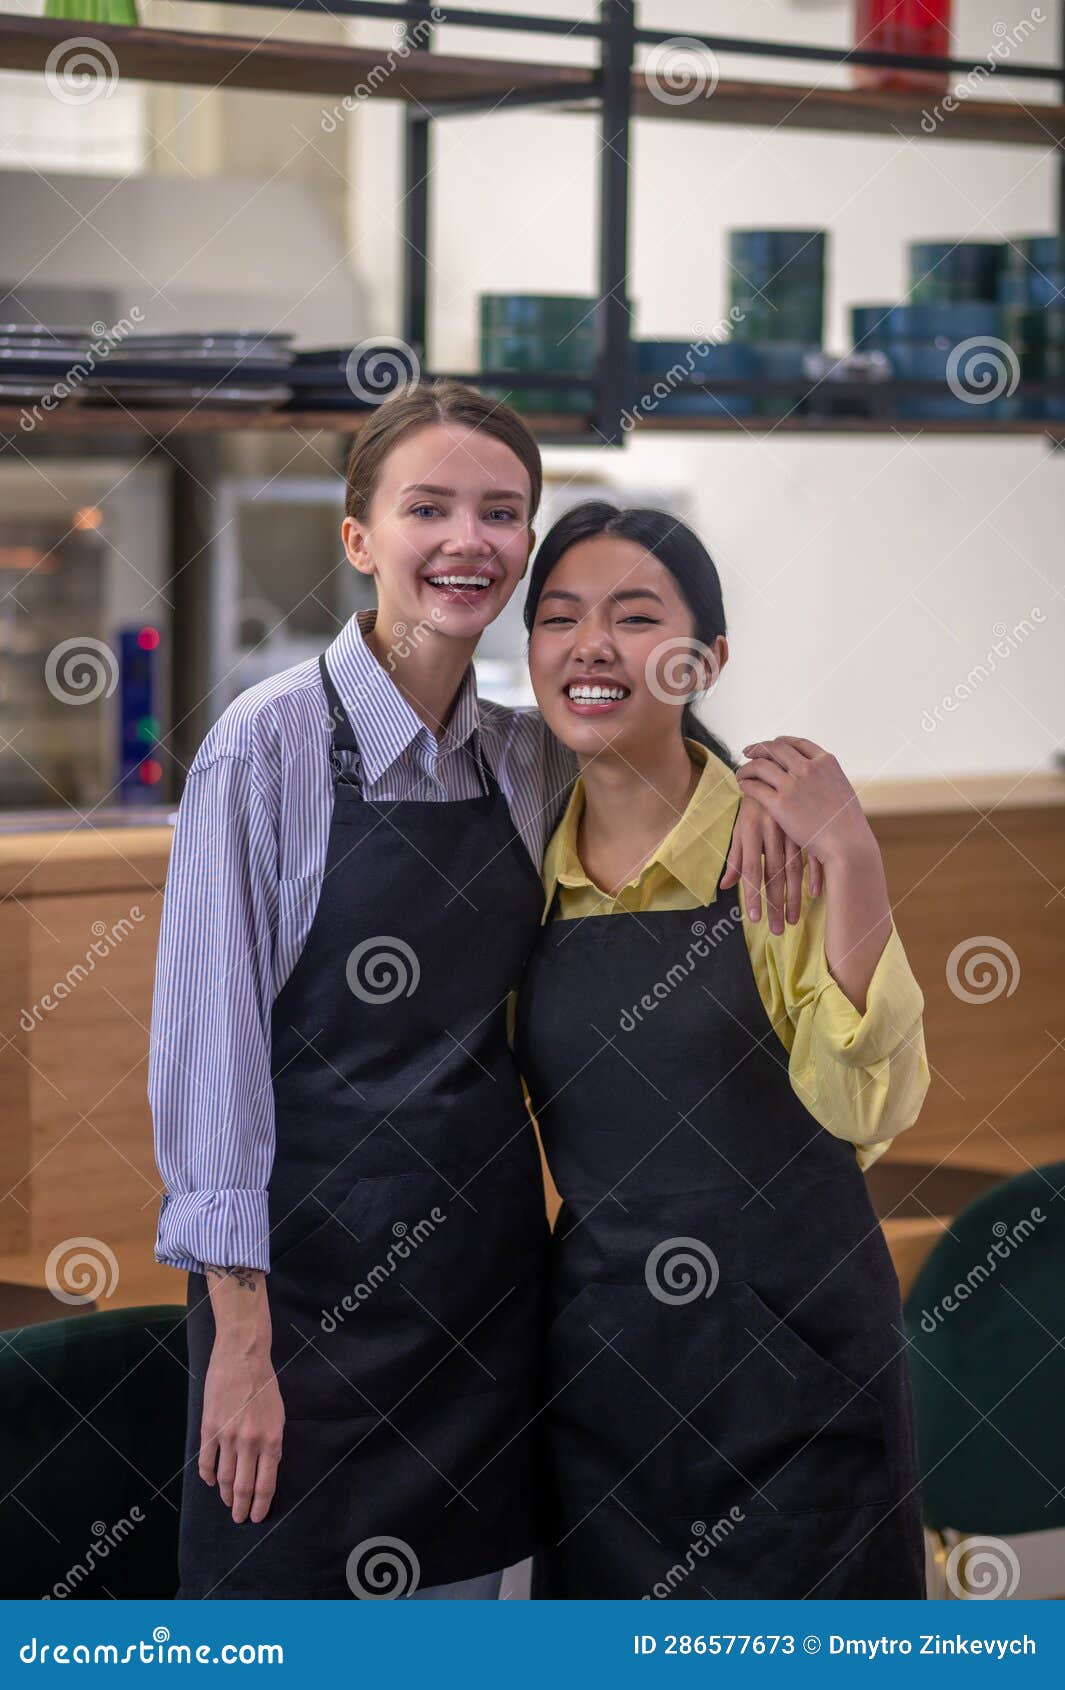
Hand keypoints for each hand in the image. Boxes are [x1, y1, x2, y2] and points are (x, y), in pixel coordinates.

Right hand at [199, 1337, 284, 1523]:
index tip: (257, 1517)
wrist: (243, 1355)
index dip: (260, 1506)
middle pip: (244, 1488)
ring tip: (228, 1503)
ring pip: (224, 1479)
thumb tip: (268, 1466)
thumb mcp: (278, 1414)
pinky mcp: (209, 1428)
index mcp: (271, 1440)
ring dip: (226, 1495)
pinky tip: (211, 1482)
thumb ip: (272, 1442)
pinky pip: (206, 1461)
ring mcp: (227, 1436)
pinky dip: (208, 1476)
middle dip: (242, 1508)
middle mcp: (250, 1442)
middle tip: (240, 1518)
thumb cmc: (264, 1382)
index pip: (266, 1485)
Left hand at [720, 782, 822, 933]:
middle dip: (775, 904)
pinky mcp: (807, 826)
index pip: (750, 870)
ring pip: (794, 868)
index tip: (755, 919)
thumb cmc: (752, 808)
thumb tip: (724, 887)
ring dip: (794, 896)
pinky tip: (816, 894)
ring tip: (792, 920)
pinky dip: (815, 874)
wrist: (775, 771)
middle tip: (776, 930)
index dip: (753, 896)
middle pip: (773, 874)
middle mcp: (771, 831)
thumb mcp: (740, 829)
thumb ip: (735, 858)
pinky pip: (812, 854)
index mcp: (751, 831)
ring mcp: (791, 829)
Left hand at [733, 737, 873, 868]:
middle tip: (747, 752)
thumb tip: (817, 777)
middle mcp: (809, 768)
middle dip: (759, 748)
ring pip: (760, 765)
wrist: (848, 845)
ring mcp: (794, 785)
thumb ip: (826, 779)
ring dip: (747, 767)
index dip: (780, 742)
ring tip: (741, 773)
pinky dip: (746, 784)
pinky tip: (743, 786)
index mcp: (826, 762)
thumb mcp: (842, 790)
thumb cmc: (848, 825)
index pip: (797, 743)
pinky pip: (755, 787)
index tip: (770, 746)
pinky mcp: (780, 804)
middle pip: (776, 748)